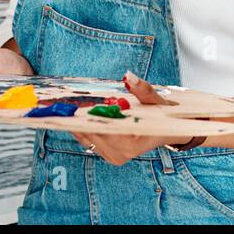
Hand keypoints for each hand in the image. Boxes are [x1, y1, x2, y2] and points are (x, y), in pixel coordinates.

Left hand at [72, 71, 189, 165]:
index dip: (95, 119)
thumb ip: (142, 89)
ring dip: (80, 122)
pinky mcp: (107, 154)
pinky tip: (77, 115)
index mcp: (136, 142)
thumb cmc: (161, 115)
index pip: (109, 132)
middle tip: (70, 103)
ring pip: (88, 138)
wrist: (164, 131)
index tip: (83, 108)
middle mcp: (123, 153)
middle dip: (83, 117)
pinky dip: (81, 127)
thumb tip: (128, 77)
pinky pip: (87, 140)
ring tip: (72, 107)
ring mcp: (113, 156)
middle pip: (95, 134)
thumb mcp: (155, 100)